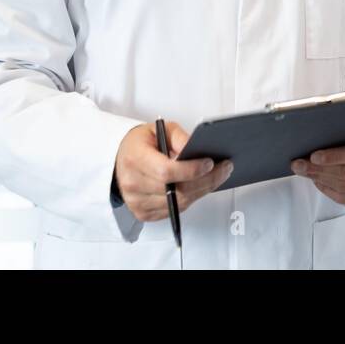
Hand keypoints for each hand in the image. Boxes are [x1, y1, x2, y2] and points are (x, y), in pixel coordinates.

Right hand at [113, 121, 232, 221]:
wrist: (119, 160)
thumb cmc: (140, 144)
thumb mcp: (160, 129)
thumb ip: (179, 137)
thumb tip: (197, 149)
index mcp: (135, 159)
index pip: (166, 171)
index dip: (191, 170)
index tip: (210, 162)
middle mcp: (133, 183)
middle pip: (177, 190)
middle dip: (206, 180)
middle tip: (225, 168)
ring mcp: (137, 202)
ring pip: (179, 203)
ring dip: (202, 190)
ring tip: (218, 176)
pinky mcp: (143, 214)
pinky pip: (174, 210)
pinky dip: (191, 198)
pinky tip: (201, 186)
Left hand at [291, 128, 344, 205]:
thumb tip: (318, 134)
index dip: (334, 157)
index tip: (314, 156)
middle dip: (319, 169)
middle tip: (299, 164)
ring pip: (343, 185)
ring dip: (320, 178)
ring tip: (304, 171)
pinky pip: (344, 198)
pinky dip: (327, 189)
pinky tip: (317, 181)